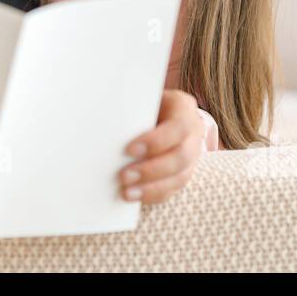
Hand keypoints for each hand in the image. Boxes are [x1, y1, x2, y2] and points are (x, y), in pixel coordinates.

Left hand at [119, 89, 203, 204]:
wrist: (158, 112)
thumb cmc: (142, 103)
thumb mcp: (140, 98)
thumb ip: (131, 107)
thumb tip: (103, 118)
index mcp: (183, 108)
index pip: (178, 127)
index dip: (156, 141)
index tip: (129, 150)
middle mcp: (193, 132)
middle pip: (180, 157)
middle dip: (151, 170)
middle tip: (124, 176)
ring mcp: (192, 155)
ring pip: (180, 177)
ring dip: (152, 188)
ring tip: (127, 192)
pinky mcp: (184, 172)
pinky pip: (173, 189)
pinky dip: (153, 195)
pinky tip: (135, 197)